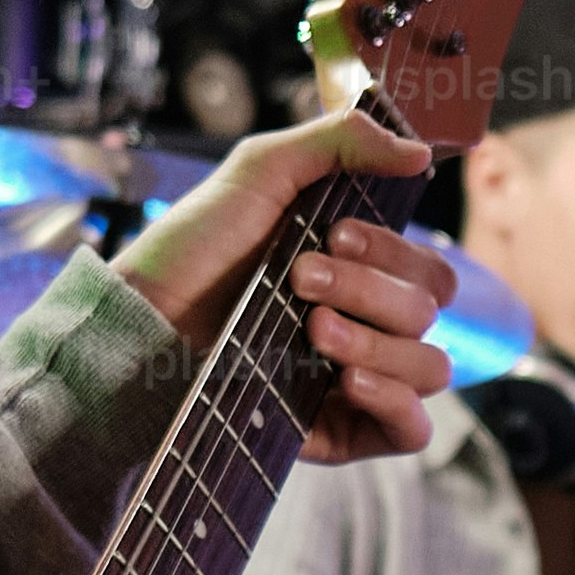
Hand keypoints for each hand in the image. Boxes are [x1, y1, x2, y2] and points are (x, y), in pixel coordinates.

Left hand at [99, 105, 456, 462]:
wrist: (144, 321)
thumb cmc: (194, 248)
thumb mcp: (261, 170)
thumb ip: (341, 142)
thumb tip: (422, 151)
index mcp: (361, 271)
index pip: (428, 269)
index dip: (393, 250)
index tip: (334, 235)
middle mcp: (367, 324)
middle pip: (426, 312)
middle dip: (368, 288)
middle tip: (300, 278)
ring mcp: (357, 378)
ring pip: (429, 367)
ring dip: (376, 340)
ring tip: (312, 329)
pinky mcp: (340, 431)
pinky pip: (413, 432)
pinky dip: (397, 402)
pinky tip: (350, 378)